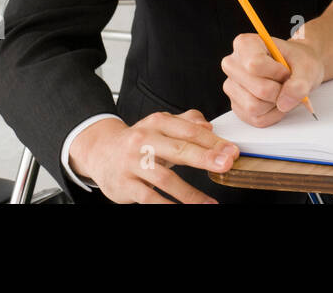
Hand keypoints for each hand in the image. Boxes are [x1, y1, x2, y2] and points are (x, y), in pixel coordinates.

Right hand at [68, 110, 238, 203]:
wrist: (100, 151)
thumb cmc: (138, 140)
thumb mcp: (161, 126)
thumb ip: (186, 123)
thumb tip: (209, 126)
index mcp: (157, 123)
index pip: (189, 130)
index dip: (213, 141)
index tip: (232, 151)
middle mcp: (143, 140)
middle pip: (178, 149)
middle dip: (205, 157)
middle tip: (226, 164)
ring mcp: (132, 163)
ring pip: (165, 178)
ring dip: (190, 193)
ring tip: (210, 203)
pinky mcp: (125, 184)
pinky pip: (149, 197)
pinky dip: (167, 205)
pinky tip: (182, 209)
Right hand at [221, 33, 322, 126]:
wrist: (298, 68)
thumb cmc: (298, 61)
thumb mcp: (306, 65)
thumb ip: (299, 83)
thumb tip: (284, 102)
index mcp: (245, 44)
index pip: (255, 65)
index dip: (277, 73)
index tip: (286, 70)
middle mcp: (233, 65)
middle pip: (258, 89)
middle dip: (279, 91)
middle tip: (286, 83)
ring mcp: (232, 86)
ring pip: (254, 107)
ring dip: (276, 104)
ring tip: (282, 91)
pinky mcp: (237, 106)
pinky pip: (256, 119)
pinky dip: (273, 114)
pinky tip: (277, 102)